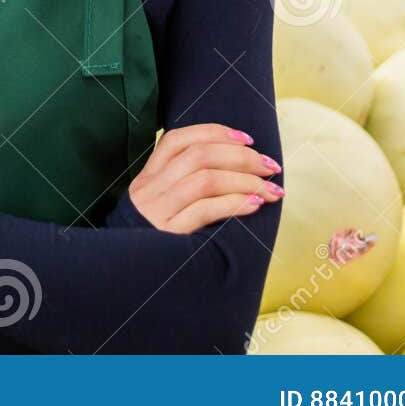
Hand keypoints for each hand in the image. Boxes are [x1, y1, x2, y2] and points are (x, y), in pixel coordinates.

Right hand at [127, 124, 281, 233]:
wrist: (134, 272)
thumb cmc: (157, 233)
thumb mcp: (161, 200)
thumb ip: (183, 180)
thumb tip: (236, 161)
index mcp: (149, 174)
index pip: (177, 139)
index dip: (214, 133)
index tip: (247, 139)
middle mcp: (150, 188)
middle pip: (198, 156)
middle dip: (241, 157)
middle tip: (269, 166)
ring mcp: (158, 211)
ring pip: (205, 180)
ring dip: (245, 181)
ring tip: (270, 190)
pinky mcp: (170, 234)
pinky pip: (205, 211)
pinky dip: (234, 203)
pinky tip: (255, 204)